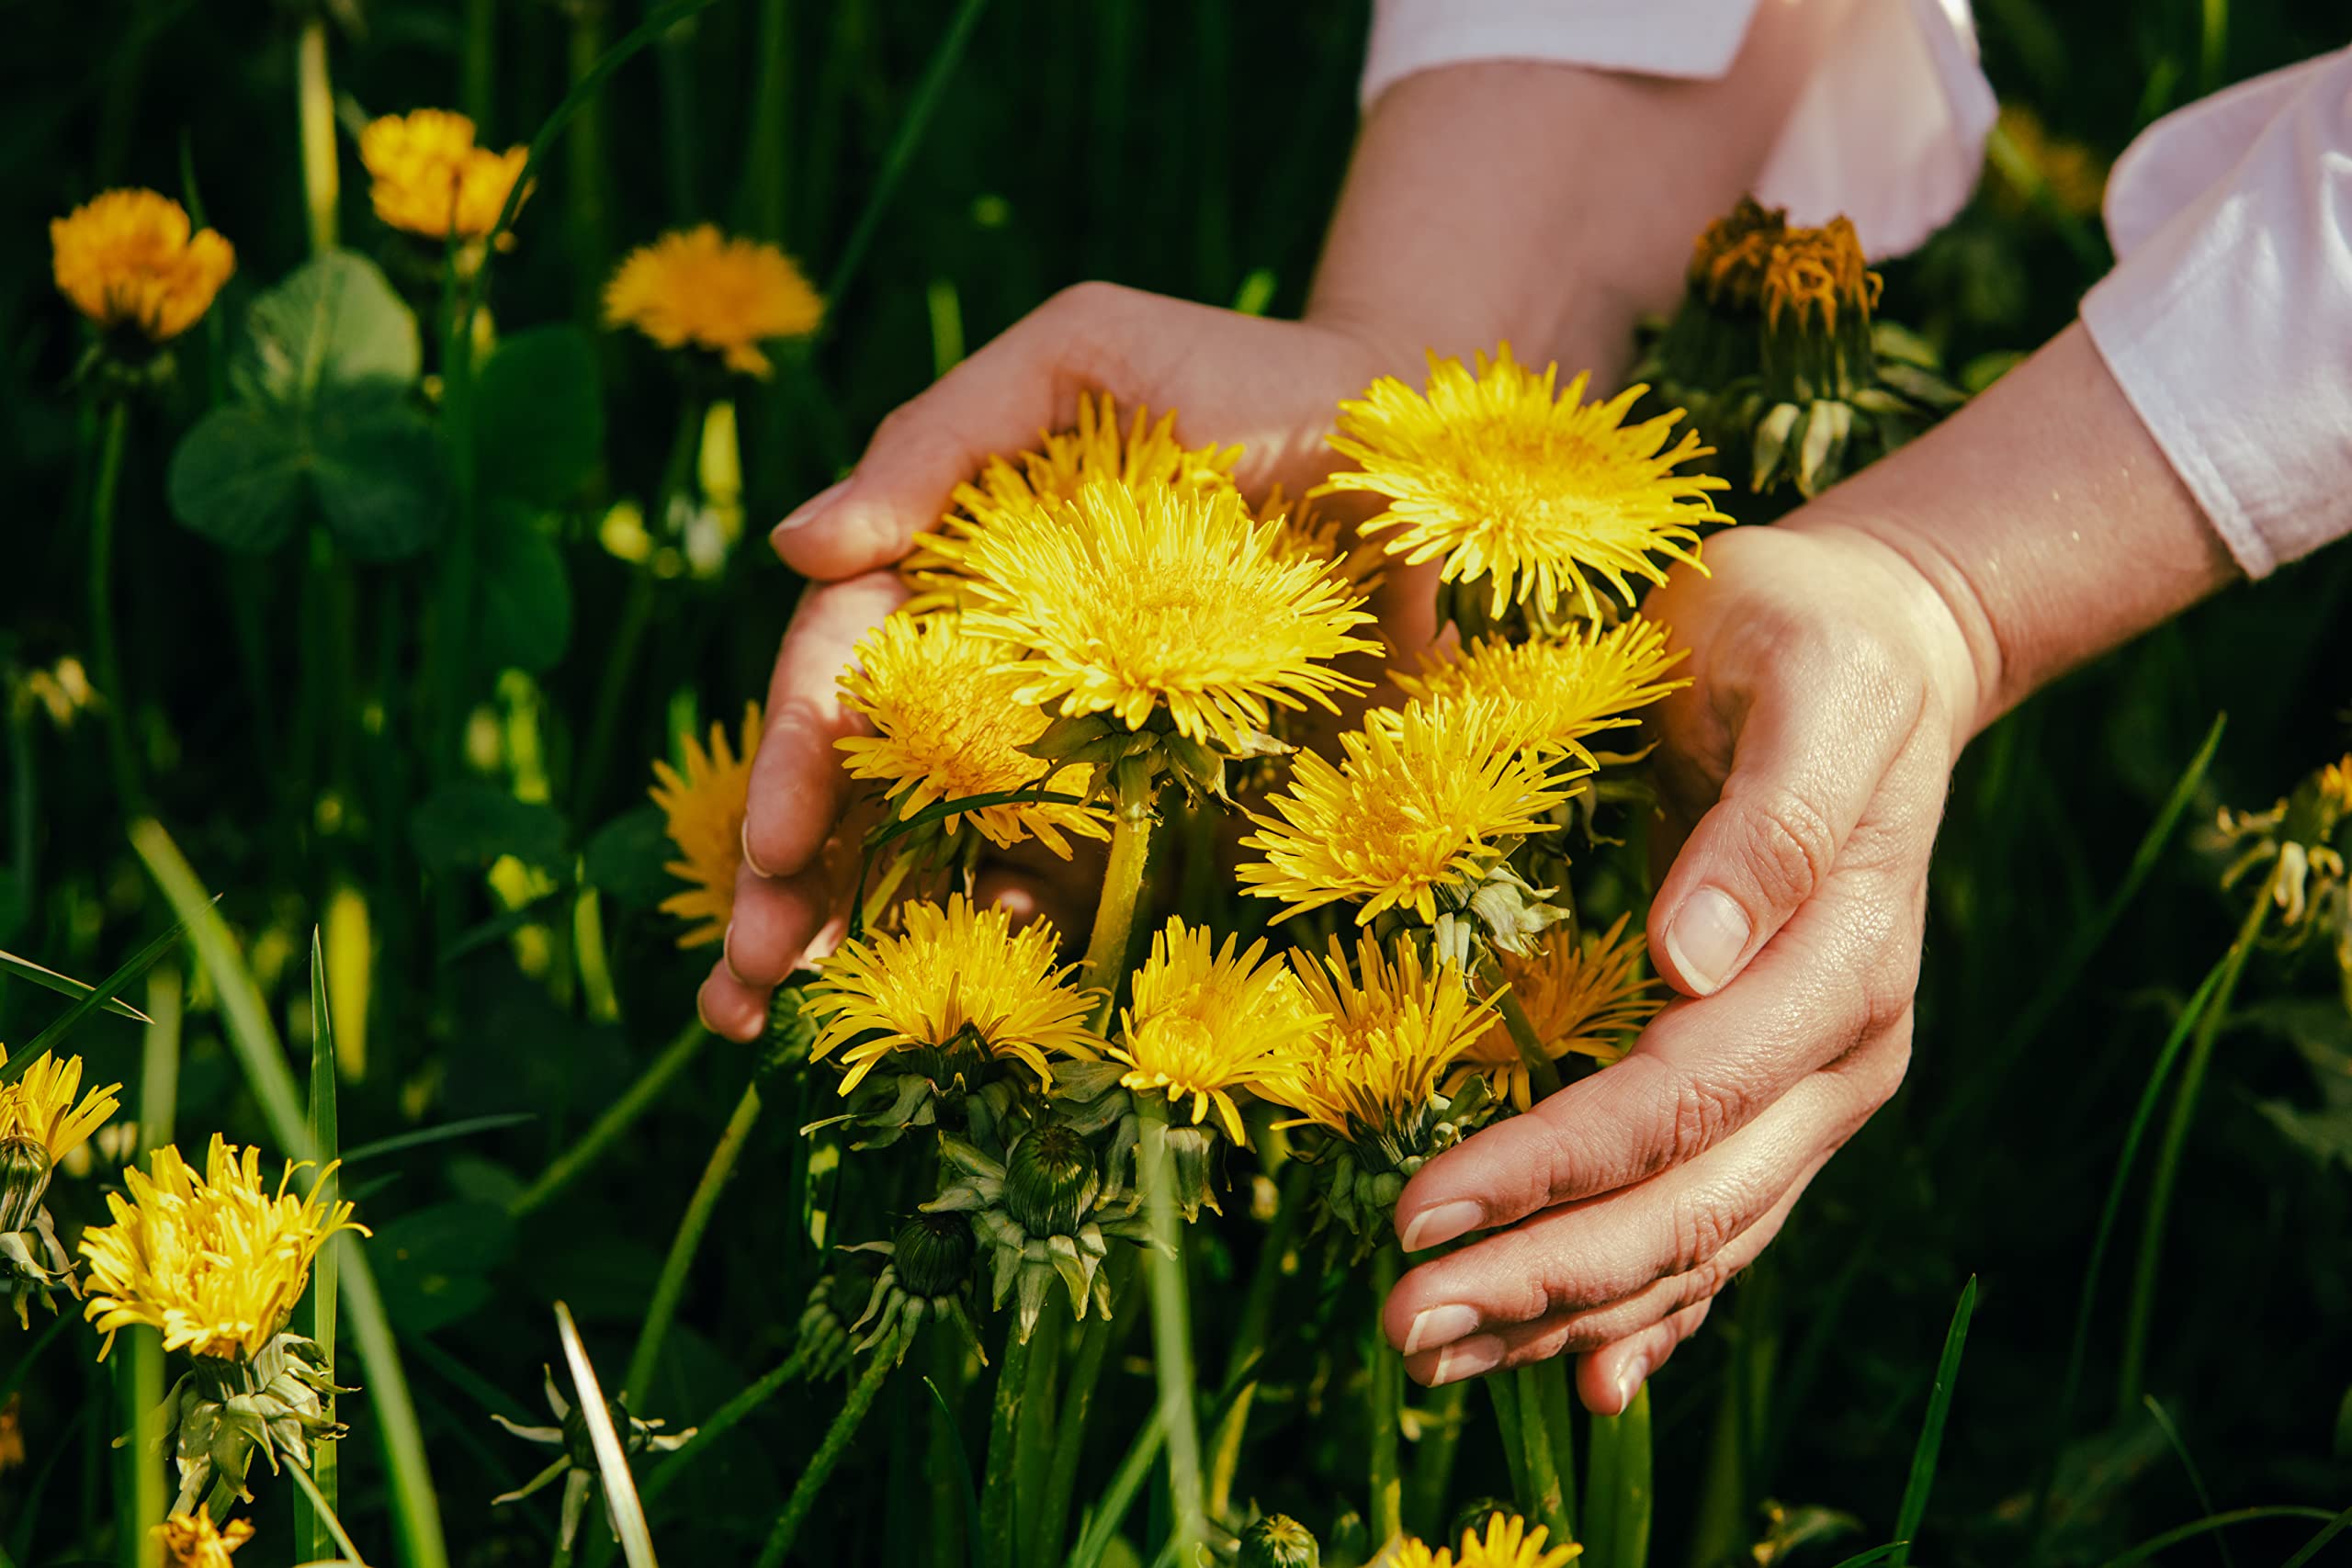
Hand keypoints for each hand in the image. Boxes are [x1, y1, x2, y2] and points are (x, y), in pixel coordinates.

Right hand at [698, 283, 1408, 1040]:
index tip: (766, 849)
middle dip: (786, 884)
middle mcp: (989, 672)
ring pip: (937, 851)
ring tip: (769, 1020)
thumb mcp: (1077, 357)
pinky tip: (965, 996)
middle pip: (861, 786)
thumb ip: (940, 437)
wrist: (1408, 440)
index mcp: (945, 576)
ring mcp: (1074, 747)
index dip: (793, 760)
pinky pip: (1075, 883)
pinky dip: (1009, 938)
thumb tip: (798, 549)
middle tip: (740, 982)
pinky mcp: (1166, 799)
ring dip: (854, 938)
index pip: (839, 674)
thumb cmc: (1234, 376)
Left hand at [1381, 520, 1985, 1411]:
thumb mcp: (1803, 682)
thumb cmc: (1811, 635)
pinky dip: (1654, 1310)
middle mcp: (1841, 1053)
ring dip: (1568, 1312)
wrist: (1885, 642)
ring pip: (1697, 1239)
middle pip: (1687, 1204)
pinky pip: (1721, 1224)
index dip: (1551, 1165)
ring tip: (1438, 1363)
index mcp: (1843, 962)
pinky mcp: (1781, 1090)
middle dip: (1542, 1278)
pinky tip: (1586, 1377)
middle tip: (1402, 1330)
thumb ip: (1767, 819)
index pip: (1680, 1098)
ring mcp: (1817, 1087)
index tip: (1421, 1209)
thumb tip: (1696, 959)